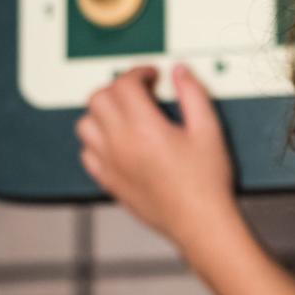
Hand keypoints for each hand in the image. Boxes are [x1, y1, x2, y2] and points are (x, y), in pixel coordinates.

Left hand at [75, 63, 239, 254]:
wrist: (199, 222)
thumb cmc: (206, 181)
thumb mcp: (209, 129)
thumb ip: (193, 94)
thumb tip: (180, 72)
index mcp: (144, 128)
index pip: (124, 85)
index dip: (138, 72)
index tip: (152, 75)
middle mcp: (120, 144)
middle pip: (98, 99)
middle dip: (118, 87)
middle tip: (140, 90)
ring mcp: (110, 165)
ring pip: (85, 125)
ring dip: (102, 112)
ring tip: (125, 113)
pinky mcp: (109, 182)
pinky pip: (87, 153)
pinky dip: (96, 141)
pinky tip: (117, 141)